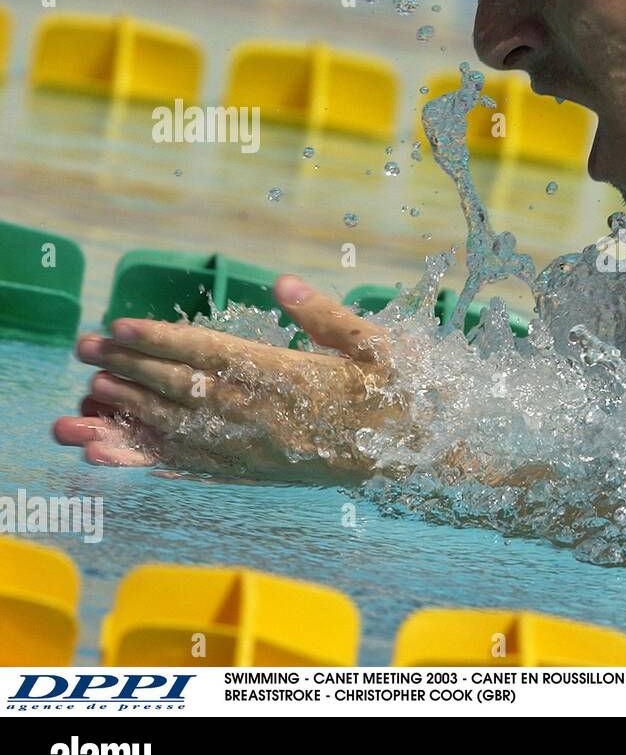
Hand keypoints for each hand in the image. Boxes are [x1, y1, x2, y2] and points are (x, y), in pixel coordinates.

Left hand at [52, 276, 398, 479]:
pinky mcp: (257, 471)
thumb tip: (283, 283)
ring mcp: (258, 449)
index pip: (213, 356)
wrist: (412, 460)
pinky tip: (124, 451)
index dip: (162, 340)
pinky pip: (196, 465)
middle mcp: (266, 417)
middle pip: (184, 389)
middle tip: (85, 349)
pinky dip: (154, 457)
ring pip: (181, 429)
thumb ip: (327, 316)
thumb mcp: (378, 346)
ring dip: (131, 411)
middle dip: (130, 367)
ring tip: (90, 395)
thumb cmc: (400, 396)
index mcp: (293, 379)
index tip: (120, 326)